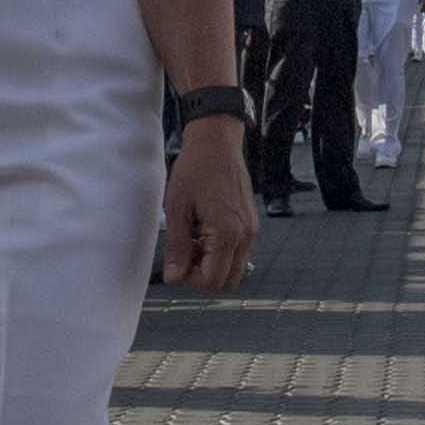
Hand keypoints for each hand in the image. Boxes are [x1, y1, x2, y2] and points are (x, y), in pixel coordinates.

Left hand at [159, 121, 257, 287]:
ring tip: (193, 240)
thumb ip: (177, 246)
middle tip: (184, 255)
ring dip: (213, 264)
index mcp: (227, 233)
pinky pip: (238, 251)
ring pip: (235, 268)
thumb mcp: (177, 208)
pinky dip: (221, 252)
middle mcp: (245, 235)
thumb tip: (174, 277)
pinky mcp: (250, 223)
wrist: (217, 142)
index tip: (176, 263)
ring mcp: (251, 229)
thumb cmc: (196, 169)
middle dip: (204, 276)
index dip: (190, 279)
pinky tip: (203, 232)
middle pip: (228, 281)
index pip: (213, 280)